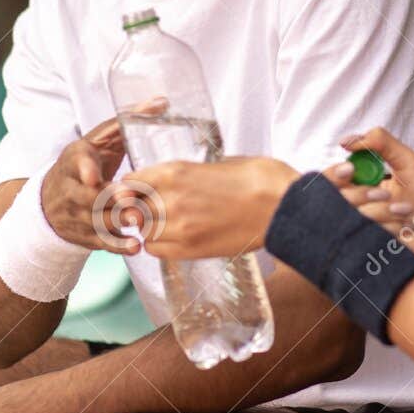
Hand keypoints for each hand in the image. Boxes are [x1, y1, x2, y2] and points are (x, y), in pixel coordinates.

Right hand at [40, 115, 130, 250]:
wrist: (51, 198)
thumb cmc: (87, 161)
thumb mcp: (99, 139)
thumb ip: (127, 121)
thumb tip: (163, 101)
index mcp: (75, 158)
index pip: (77, 161)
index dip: (85, 169)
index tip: (94, 177)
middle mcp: (71, 187)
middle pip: (88, 195)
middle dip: (108, 198)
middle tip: (129, 199)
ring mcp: (75, 213)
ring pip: (95, 220)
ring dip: (118, 222)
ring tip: (140, 221)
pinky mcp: (82, 234)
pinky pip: (99, 242)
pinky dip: (118, 245)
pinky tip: (136, 246)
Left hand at [107, 156, 296, 259]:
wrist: (283, 207)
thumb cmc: (259, 179)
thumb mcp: (219, 162)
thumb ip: (191, 172)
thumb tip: (179, 178)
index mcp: (176, 172)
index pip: (131, 182)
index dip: (132, 186)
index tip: (137, 188)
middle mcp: (171, 200)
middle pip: (132, 208)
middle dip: (138, 207)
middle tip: (149, 206)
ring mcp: (180, 228)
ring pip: (143, 230)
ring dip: (148, 226)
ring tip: (164, 222)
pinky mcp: (192, 249)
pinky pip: (157, 249)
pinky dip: (158, 244)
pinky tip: (172, 237)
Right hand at [325, 127, 413, 286]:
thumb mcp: (412, 162)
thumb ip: (382, 143)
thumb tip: (346, 140)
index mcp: (371, 185)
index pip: (338, 178)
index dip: (337, 174)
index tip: (349, 170)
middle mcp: (366, 207)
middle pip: (338, 199)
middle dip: (364, 194)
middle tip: (388, 194)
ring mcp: (370, 230)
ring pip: (353, 218)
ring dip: (382, 213)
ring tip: (408, 213)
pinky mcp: (375, 250)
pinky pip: (364, 238)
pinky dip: (387, 230)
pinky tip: (406, 231)